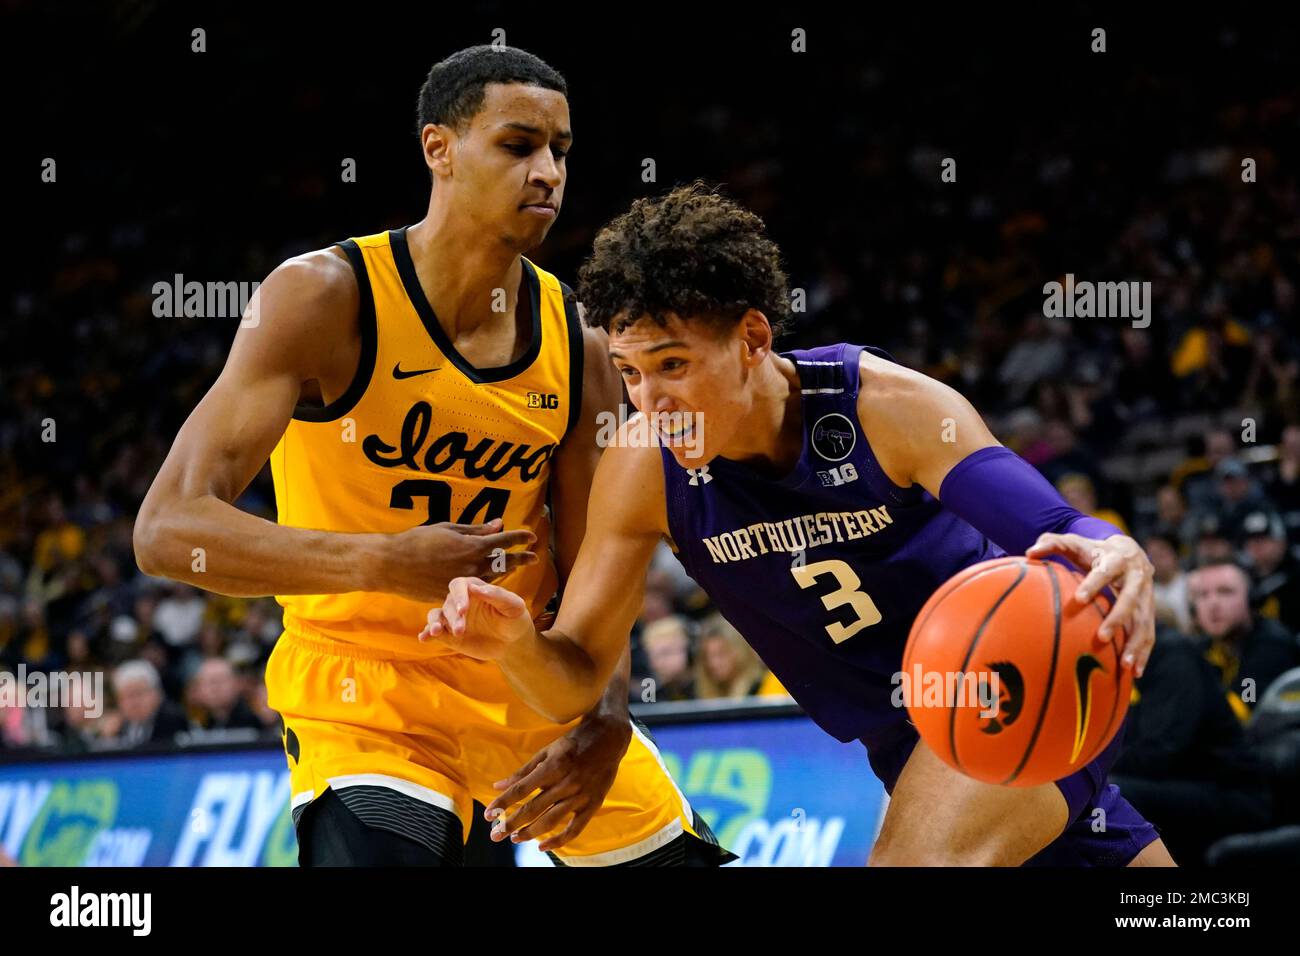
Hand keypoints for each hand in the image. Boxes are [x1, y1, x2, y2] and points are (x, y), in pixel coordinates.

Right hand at [384, 519, 537, 602]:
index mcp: (473, 546)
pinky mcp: (453, 594)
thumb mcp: (448, 529)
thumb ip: (476, 530)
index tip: (532, 537)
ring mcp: (464, 582)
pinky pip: (474, 589)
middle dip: (520, 559)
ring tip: (514, 566)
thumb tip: (499, 524)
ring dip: (505, 571)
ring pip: (492, 577)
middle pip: (504, 562)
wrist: (393, 565)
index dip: (520, 538)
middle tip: (533, 557)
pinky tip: (488, 579)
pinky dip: (484, 582)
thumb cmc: (418, 540)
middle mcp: (472, 566)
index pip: (505, 541)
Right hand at [418, 576, 531, 659]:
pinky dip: (427, 633)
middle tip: (461, 630)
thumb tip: (477, 588)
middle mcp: (460, 602)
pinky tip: (424, 638)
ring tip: (436, 632)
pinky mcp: (449, 635)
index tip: (463, 609)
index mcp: (474, 589)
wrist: (512, 642)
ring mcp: (453, 618)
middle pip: (448, 604)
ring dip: (434, 623)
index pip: (459, 585)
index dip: (458, 595)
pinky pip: (434, 632)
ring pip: (436, 615)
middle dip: (453, 617)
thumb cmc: (514, 619)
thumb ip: (498, 595)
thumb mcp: (514, 606)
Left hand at [483, 714, 631, 852]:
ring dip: (530, 833)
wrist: (608, 738)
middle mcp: (566, 783)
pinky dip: (559, 841)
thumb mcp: (546, 751)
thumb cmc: (573, 743)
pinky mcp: (592, 805)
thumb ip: (523, 771)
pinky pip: (575, 829)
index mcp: (553, 766)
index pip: (521, 789)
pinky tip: (543, 847)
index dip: (503, 802)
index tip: (488, 815)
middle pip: (533, 808)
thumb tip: (498, 785)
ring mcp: (580, 796)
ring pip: (551, 821)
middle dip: (511, 823)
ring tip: (514, 839)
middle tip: (495, 835)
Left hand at [1026, 532, 1155, 675]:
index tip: (1078, 599)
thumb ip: (1051, 543)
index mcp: (1116, 559)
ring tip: (1125, 666)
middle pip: (1130, 599)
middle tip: (1102, 637)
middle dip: (1117, 619)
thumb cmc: (1093, 549)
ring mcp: (1147, 596)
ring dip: (1136, 643)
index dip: (1093, 584)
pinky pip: (1149, 633)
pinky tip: (1135, 673)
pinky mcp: (1150, 611)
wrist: (1130, 550)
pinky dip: (1143, 652)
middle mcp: (1136, 577)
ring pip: (1144, 620)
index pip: (1104, 572)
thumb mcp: (1073, 542)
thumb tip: (1030, 552)